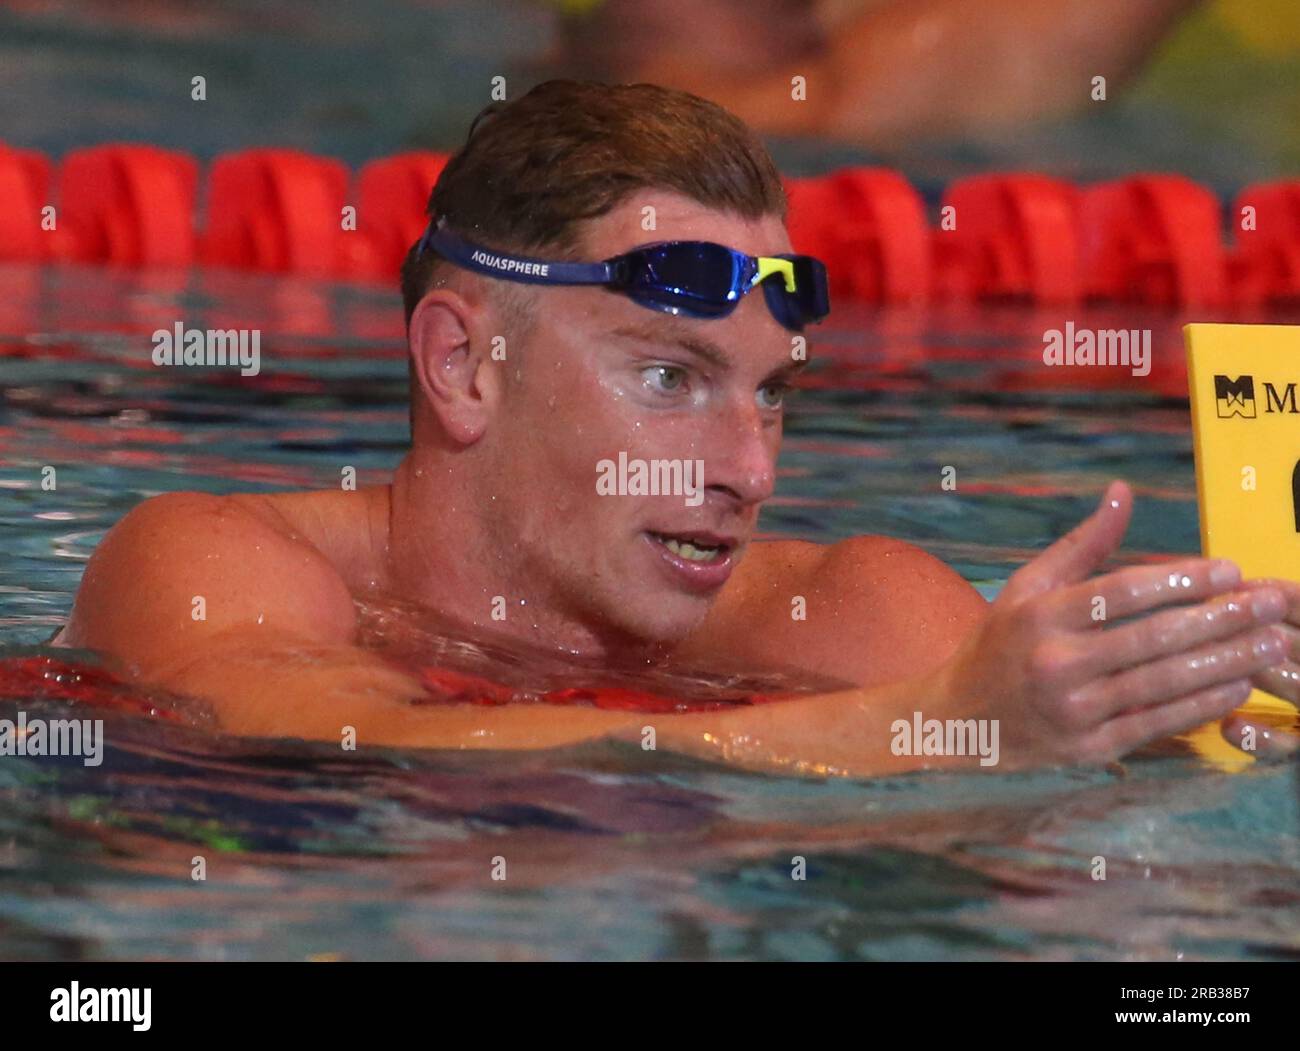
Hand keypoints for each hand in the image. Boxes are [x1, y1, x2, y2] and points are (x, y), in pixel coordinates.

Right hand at [929, 480, 1288, 768]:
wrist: (961, 719)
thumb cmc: (1000, 644)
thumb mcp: (1028, 587)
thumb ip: (1082, 544)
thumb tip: (1122, 492)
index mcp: (1039, 616)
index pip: (1121, 592)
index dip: (1181, 579)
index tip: (1230, 570)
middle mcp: (1055, 664)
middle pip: (1153, 637)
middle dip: (1222, 618)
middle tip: (1272, 602)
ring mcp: (1073, 710)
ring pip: (1164, 682)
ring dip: (1226, 661)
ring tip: (1273, 643)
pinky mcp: (1088, 747)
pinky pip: (1157, 723)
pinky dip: (1203, 705)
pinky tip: (1239, 685)